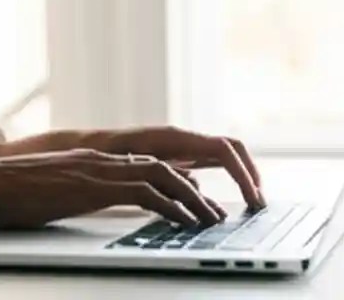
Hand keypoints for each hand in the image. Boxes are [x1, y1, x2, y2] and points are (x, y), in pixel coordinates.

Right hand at [0, 148, 227, 230]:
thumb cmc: (5, 193)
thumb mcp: (46, 189)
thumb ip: (68, 190)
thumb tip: (75, 201)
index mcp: (89, 159)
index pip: (143, 164)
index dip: (173, 180)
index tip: (193, 198)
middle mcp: (100, 159)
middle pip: (162, 167)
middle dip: (192, 190)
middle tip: (211, 212)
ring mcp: (98, 170)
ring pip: (162, 176)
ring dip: (191, 199)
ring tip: (209, 219)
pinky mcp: (95, 188)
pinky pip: (147, 194)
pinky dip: (171, 207)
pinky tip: (184, 221)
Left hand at [100, 126, 264, 208]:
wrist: (84, 147)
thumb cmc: (102, 153)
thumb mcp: (129, 162)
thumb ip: (158, 169)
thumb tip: (188, 182)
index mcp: (175, 138)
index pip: (223, 149)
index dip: (242, 172)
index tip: (252, 197)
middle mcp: (183, 140)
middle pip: (231, 149)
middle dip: (250, 173)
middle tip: (259, 203)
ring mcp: (182, 147)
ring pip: (223, 157)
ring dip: (241, 177)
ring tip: (251, 204)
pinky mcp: (178, 157)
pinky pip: (210, 164)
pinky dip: (225, 179)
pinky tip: (222, 202)